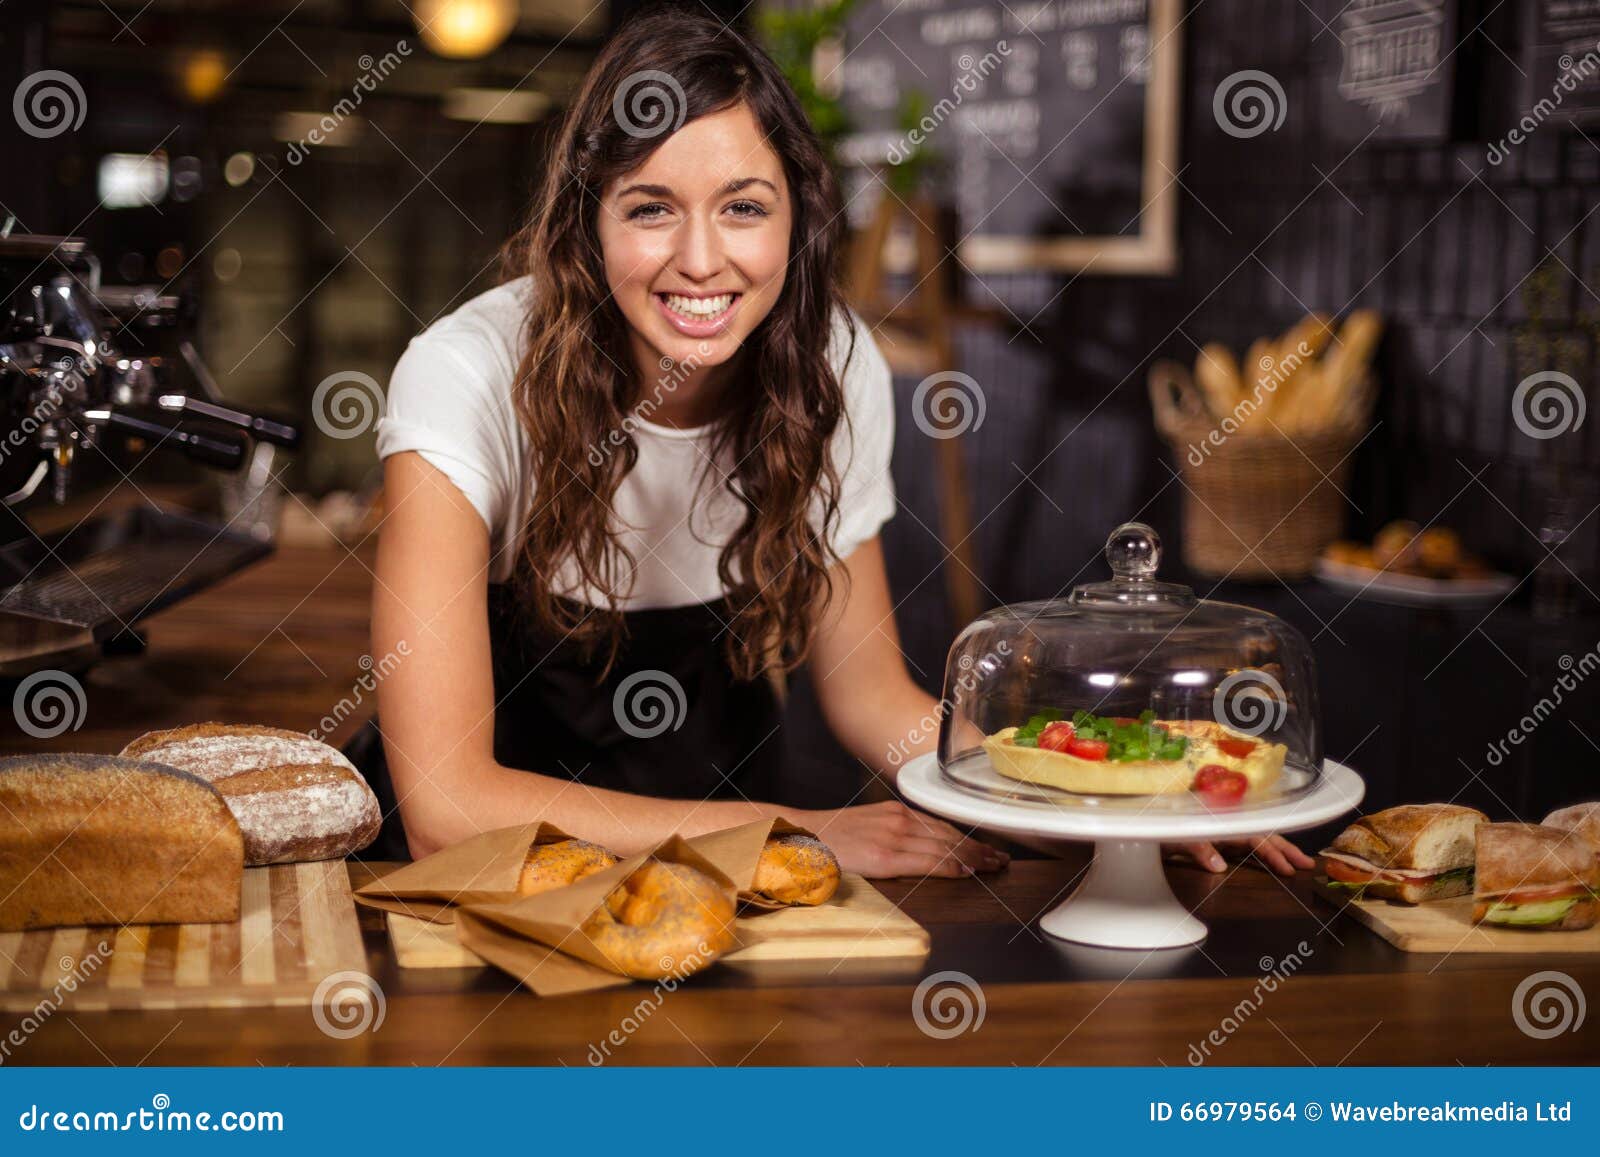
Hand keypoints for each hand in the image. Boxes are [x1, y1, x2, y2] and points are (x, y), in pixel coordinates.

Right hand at [799, 800, 1008, 878]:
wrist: (798, 837)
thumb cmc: (829, 838)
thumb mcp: (867, 828)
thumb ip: (893, 835)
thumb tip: (918, 850)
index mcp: (895, 813)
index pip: (942, 826)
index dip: (968, 838)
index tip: (986, 847)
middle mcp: (899, 820)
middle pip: (949, 835)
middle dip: (978, 848)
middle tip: (1000, 859)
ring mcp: (893, 837)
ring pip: (944, 848)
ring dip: (973, 858)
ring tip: (992, 867)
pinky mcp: (884, 855)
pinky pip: (926, 861)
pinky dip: (950, 866)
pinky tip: (966, 871)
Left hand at [1165, 833, 1313, 875]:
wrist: (1143, 823)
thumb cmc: (1159, 824)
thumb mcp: (1176, 836)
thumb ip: (1198, 848)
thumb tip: (1220, 866)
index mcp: (1220, 820)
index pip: (1254, 836)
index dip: (1273, 851)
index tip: (1289, 868)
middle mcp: (1225, 823)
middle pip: (1262, 834)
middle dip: (1286, 849)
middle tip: (1308, 865)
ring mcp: (1222, 830)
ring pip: (1256, 839)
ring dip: (1277, 850)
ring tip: (1297, 863)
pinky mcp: (1216, 838)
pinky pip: (1244, 844)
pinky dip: (1260, 851)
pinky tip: (1272, 859)